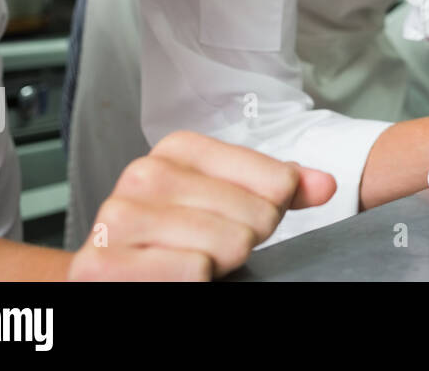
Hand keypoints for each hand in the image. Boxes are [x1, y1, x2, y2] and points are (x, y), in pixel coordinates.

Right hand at [68, 131, 336, 280]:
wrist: (112, 271)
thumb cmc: (174, 236)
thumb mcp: (228, 201)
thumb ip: (278, 189)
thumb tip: (326, 184)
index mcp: (178, 149)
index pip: (277, 181)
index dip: (273, 210)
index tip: (244, 219)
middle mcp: (144, 174)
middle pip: (255, 216)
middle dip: (244, 241)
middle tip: (212, 248)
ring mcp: (118, 217)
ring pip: (227, 246)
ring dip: (218, 263)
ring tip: (192, 260)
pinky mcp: (102, 262)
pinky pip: (192, 270)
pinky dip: (193, 280)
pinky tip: (173, 274)